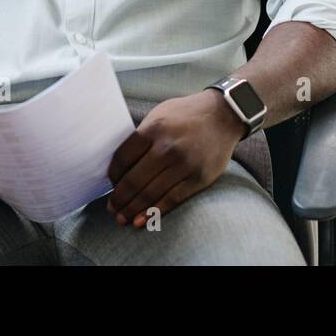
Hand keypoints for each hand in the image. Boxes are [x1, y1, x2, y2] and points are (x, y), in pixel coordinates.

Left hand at [105, 90, 244, 226]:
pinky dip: (154, 212)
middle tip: (111, 209)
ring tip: (122, 218)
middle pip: (133, 180)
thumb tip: (120, 166)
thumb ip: (141, 137)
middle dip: (119, 199)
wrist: (224, 115)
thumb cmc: (187, 115)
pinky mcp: (199, 178)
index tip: (111, 185)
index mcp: (154, 128)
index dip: (113, 177)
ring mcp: (185, 164)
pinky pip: (171, 199)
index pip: (123, 159)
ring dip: (132, 209)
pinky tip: (141, 220)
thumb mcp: (160, 115)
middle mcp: (168, 147)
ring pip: (150, 193)